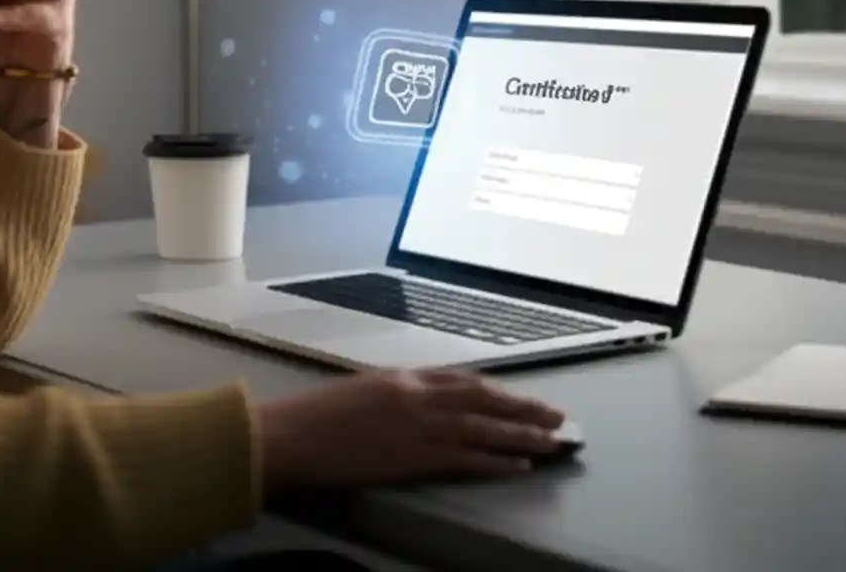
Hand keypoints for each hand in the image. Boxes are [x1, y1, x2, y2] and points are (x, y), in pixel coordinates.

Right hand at [257, 369, 564, 493]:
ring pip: (485, 427)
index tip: (516, 398)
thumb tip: (410, 407)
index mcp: (402, 377)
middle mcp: (418, 395)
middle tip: (555, 415)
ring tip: (553, 439)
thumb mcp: (357, 393)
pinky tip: (520, 467)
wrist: (290, 436)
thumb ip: (391, 397)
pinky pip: (468, 458)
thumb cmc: (311, 418)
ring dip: (523, 434)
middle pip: (483, 398)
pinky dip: (497, 462)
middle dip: (522, 407)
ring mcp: (420, 425)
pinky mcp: (416, 456)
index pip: (460, 380)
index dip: (494, 391)